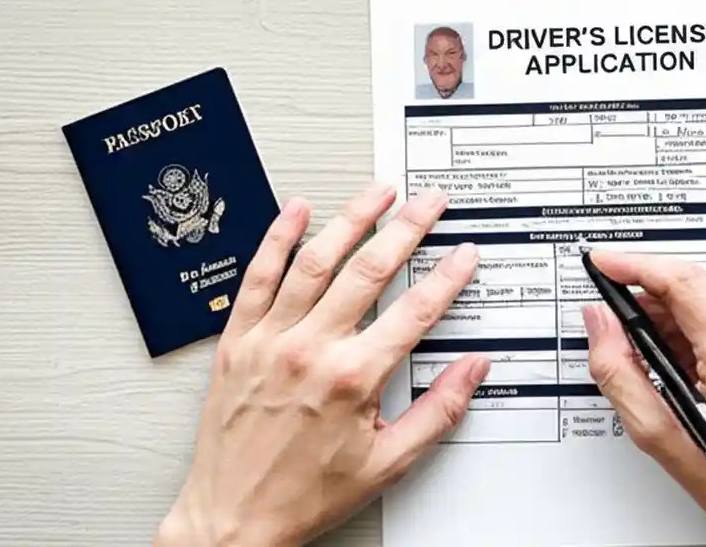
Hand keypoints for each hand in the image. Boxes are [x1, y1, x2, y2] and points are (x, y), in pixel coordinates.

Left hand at [154, 184, 488, 546]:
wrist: (232, 520)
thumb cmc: (303, 496)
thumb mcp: (387, 464)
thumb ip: (437, 412)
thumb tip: (472, 371)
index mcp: (352, 380)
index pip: (415, 311)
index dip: (447, 276)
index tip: (464, 254)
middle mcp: (310, 351)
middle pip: (369, 271)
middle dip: (407, 228)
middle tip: (429, 203)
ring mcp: (269, 341)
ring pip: (315, 262)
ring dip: (351, 219)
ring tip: (377, 192)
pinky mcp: (235, 342)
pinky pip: (257, 277)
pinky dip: (277, 239)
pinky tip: (297, 211)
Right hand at [582, 251, 705, 546]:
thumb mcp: (661, 437)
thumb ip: (620, 373)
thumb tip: (601, 326)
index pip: (681, 282)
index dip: (636, 265)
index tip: (607, 264)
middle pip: (697, 284)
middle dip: (649, 290)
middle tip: (617, 315)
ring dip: (673, 312)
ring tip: (650, 352)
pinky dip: (699, 328)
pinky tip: (683, 361)